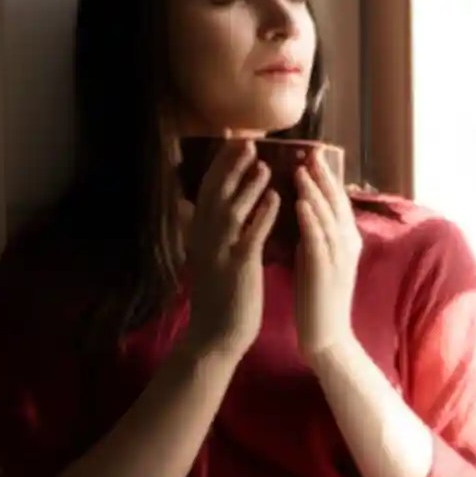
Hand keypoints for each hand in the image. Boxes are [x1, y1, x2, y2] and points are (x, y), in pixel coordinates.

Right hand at [183, 139, 278, 359]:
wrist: (216, 336)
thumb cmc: (221, 297)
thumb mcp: (212, 258)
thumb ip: (216, 232)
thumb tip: (224, 206)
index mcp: (200, 235)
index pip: (207, 191)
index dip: (219, 164)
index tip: (230, 140)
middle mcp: (205, 239)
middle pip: (215, 192)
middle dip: (230, 165)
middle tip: (247, 140)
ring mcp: (220, 252)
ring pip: (232, 210)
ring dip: (248, 185)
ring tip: (263, 164)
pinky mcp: (237, 267)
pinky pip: (251, 235)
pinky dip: (263, 214)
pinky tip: (275, 198)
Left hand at [294, 149, 360, 361]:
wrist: (326, 337)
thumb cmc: (317, 299)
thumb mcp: (317, 259)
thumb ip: (315, 235)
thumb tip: (304, 211)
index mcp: (347, 241)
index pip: (337, 201)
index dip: (327, 177)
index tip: (313, 154)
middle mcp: (347, 245)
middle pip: (336, 202)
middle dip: (323, 176)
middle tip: (309, 150)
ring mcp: (339, 258)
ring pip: (327, 217)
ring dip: (314, 191)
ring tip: (301, 168)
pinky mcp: (326, 272)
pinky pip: (318, 240)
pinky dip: (310, 219)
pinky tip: (299, 203)